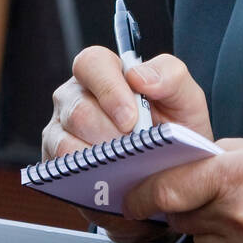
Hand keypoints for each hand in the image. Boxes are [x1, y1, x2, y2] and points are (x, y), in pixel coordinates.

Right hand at [41, 46, 212, 242]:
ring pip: (67, 141)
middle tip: (136, 148)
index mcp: (106, 73)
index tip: (131, 119)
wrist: (172, 177)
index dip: (108, 90)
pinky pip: (63, 168)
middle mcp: (76, 96)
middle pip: (79, 110)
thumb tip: (138, 76)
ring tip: (128, 163)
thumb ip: (171, 75)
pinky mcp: (56, 162)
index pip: (91, 63)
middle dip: (111, 134)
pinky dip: (91, 175)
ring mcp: (61, 129)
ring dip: (102, 157)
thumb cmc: (175, 130)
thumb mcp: (186, 100)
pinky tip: (113, 178)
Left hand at [121, 134, 242, 242]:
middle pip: (180, 217)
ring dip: (211, 226)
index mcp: (237, 173)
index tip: (134, 191)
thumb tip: (192, 162)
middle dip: (184, 205)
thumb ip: (228, 156)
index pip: (165, 188)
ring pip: (203, 241)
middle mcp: (237, 216)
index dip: (143, 192)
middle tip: (205, 192)